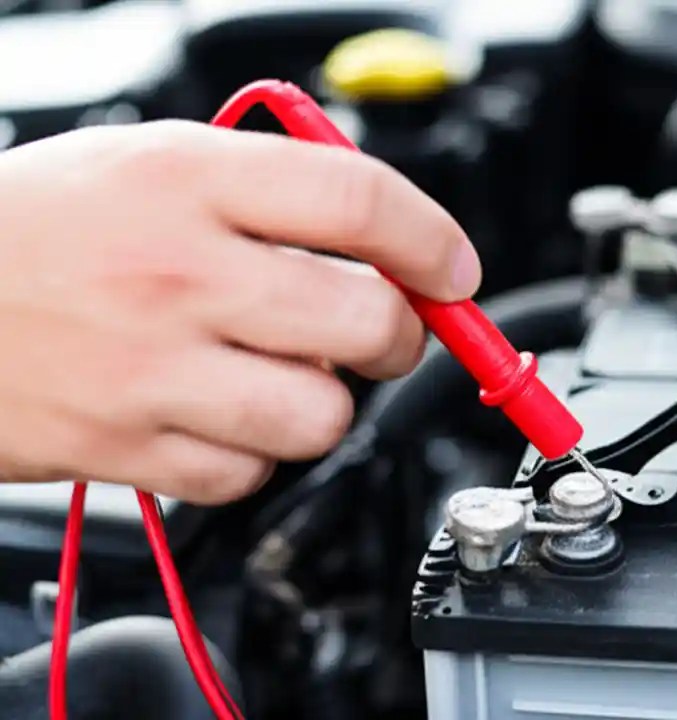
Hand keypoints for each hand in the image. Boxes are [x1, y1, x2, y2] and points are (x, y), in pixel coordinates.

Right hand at [0, 121, 480, 503]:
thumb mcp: (151, 163)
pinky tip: (212, 414)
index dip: (434, 243)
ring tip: (277, 374)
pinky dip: (250, 454)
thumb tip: (390, 242)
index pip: (361, 203)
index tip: (454, 273)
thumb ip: (271, 193)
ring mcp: (151, 366)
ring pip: (321, 415)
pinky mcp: (125, 445)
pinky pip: (249, 474)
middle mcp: (178, 270)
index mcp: (189, 179)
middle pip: (367, 321)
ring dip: (320, 402)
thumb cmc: (37, 227)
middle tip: (379, 332)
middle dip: (398, 336)